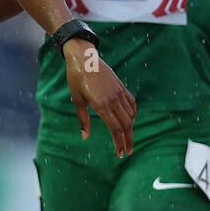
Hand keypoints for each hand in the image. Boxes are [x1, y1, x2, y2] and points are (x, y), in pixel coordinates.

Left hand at [64, 41, 135, 156]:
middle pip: (126, 124)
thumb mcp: (77, 100)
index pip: (115, 128)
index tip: (120, 153)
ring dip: (131, 128)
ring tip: (128, 138)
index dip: (118, 143)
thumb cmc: (76, 79)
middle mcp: (113, 99)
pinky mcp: (121, 86)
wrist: (83, 57)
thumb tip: (85, 137)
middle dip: (128, 140)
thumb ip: (83, 119)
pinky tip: (131, 120)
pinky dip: (133, 113)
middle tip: (128, 151)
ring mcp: (118, 92)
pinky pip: (131, 102)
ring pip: (130, 115)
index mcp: (101, 105)